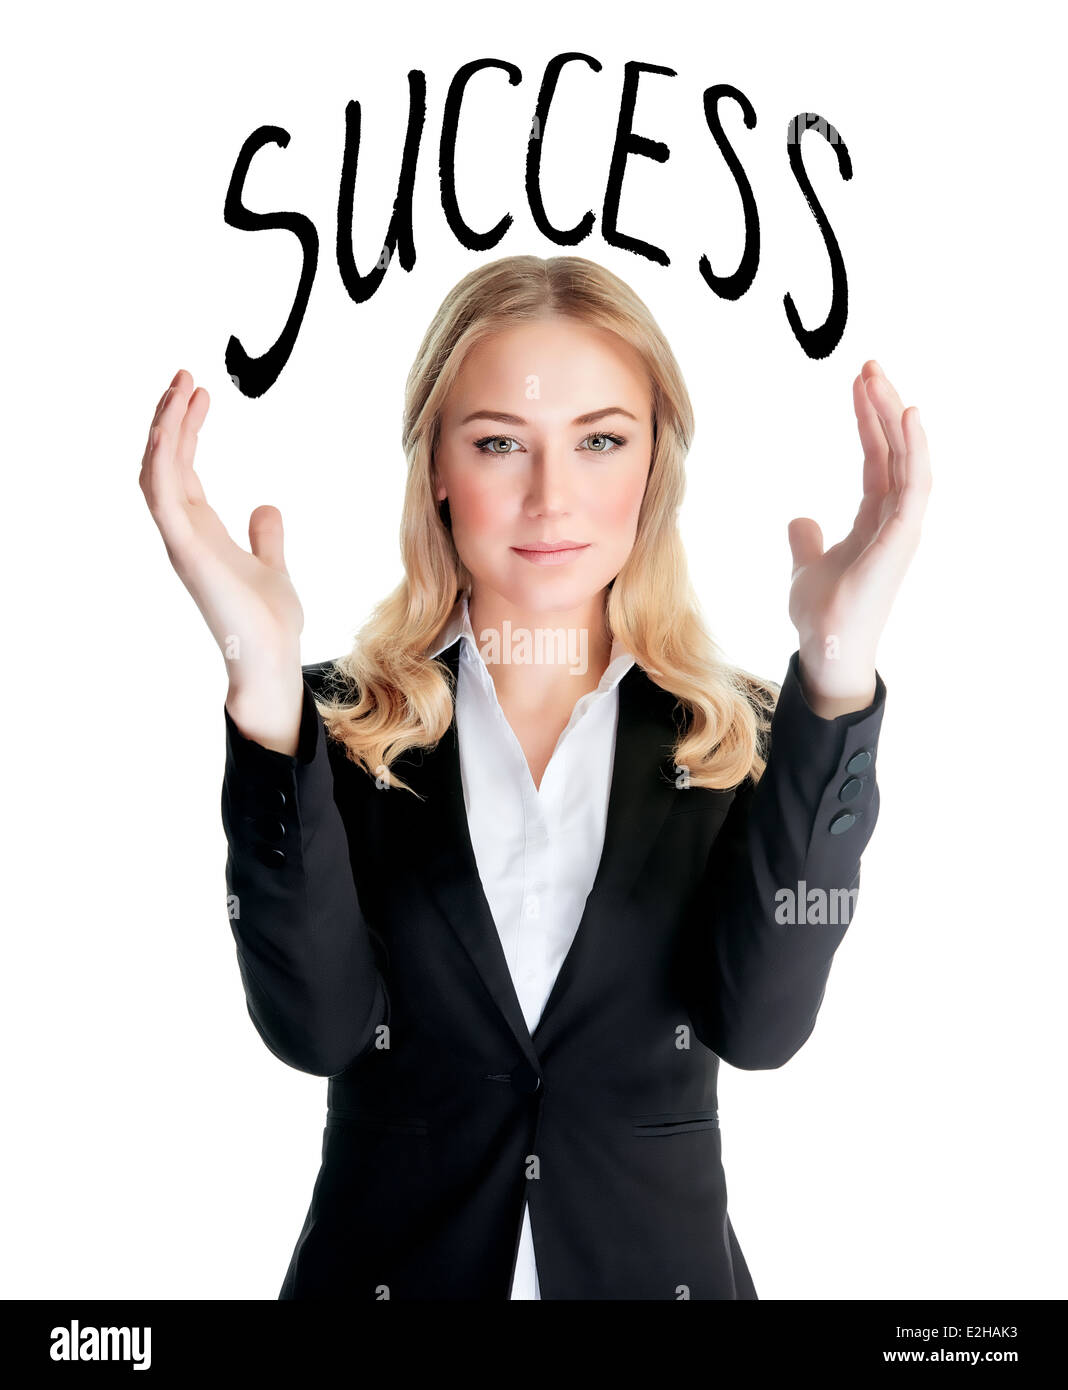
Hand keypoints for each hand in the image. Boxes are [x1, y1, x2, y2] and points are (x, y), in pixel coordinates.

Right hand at [139, 369, 304, 691]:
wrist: (273, 656)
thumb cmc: (269, 621)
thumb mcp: (273, 565)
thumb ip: (265, 536)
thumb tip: (266, 507)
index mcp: (201, 532)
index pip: (183, 470)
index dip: (187, 430)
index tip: (202, 393)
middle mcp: (184, 532)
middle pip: (163, 463)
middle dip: (168, 418)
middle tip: (184, 377)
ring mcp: (181, 540)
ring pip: (156, 472)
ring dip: (164, 427)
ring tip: (180, 387)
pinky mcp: (187, 550)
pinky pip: (163, 495)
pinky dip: (165, 457)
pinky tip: (175, 424)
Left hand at [787, 360, 931, 716]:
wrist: (825, 647)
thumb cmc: (822, 614)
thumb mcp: (806, 566)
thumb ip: (808, 541)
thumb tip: (800, 519)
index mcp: (875, 520)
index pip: (878, 458)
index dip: (869, 420)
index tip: (857, 383)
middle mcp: (894, 518)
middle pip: (895, 450)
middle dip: (882, 406)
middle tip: (868, 365)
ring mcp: (902, 527)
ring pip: (908, 457)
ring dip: (895, 415)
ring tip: (878, 377)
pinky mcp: (902, 537)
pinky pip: (915, 483)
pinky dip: (915, 448)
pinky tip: (906, 414)